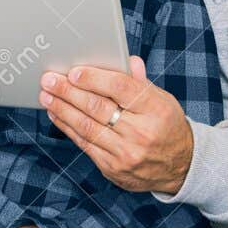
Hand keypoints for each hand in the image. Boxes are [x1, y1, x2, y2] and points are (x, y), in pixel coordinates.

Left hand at [39, 55, 193, 194]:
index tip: (74, 72)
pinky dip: (67, 127)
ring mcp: (126, 153)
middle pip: (97, 108)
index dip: (94, 79)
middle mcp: (141, 132)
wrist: (181, 167)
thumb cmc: (166, 126)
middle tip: (49, 80)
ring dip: (62, 109)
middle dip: (68, 92)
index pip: (121, 88)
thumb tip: (127, 59)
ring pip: (86, 127)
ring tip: (46, 95)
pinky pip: (85, 144)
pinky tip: (56, 114)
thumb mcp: (162, 100)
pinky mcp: (113, 168)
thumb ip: (140, 81)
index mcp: (155, 109)